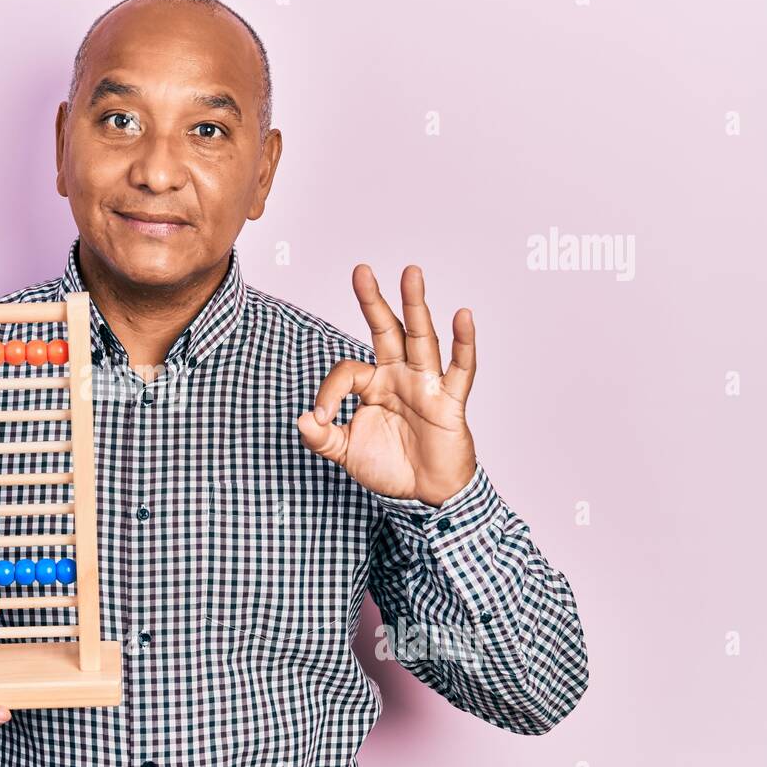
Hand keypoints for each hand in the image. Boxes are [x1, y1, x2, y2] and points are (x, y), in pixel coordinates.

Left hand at [297, 264, 476, 506]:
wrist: (424, 495)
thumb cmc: (390, 467)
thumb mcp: (346, 453)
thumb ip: (321, 437)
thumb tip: (303, 420)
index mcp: (374, 384)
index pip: (347, 371)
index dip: (329, 392)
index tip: (320, 418)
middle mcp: (400, 376)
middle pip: (386, 330)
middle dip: (374, 301)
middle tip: (361, 270)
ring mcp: (426, 384)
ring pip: (420, 338)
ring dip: (415, 305)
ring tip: (410, 273)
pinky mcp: (450, 400)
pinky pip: (459, 369)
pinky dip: (463, 343)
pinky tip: (462, 316)